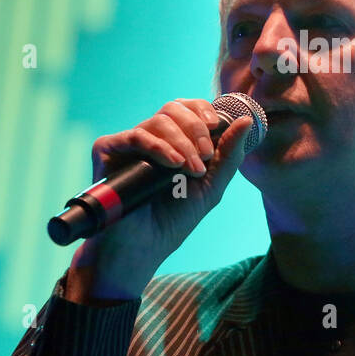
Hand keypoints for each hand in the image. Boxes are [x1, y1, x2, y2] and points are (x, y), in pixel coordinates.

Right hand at [64, 98, 253, 303]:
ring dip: (182, 143)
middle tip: (205, 156)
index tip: (216, 126)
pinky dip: (159, 146)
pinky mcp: (107, 151)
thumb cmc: (172, 220)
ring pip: (158, 121)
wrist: (142, 247)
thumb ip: (229, 155)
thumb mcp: (211, 187)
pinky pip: (135, 136)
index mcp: (173, 141)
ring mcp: (128, 143)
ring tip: (191, 170)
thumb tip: (247, 120)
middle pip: (174, 109)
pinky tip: (173, 164)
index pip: (187, 108)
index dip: (203, 110)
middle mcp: (150, 138)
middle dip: (196, 128)